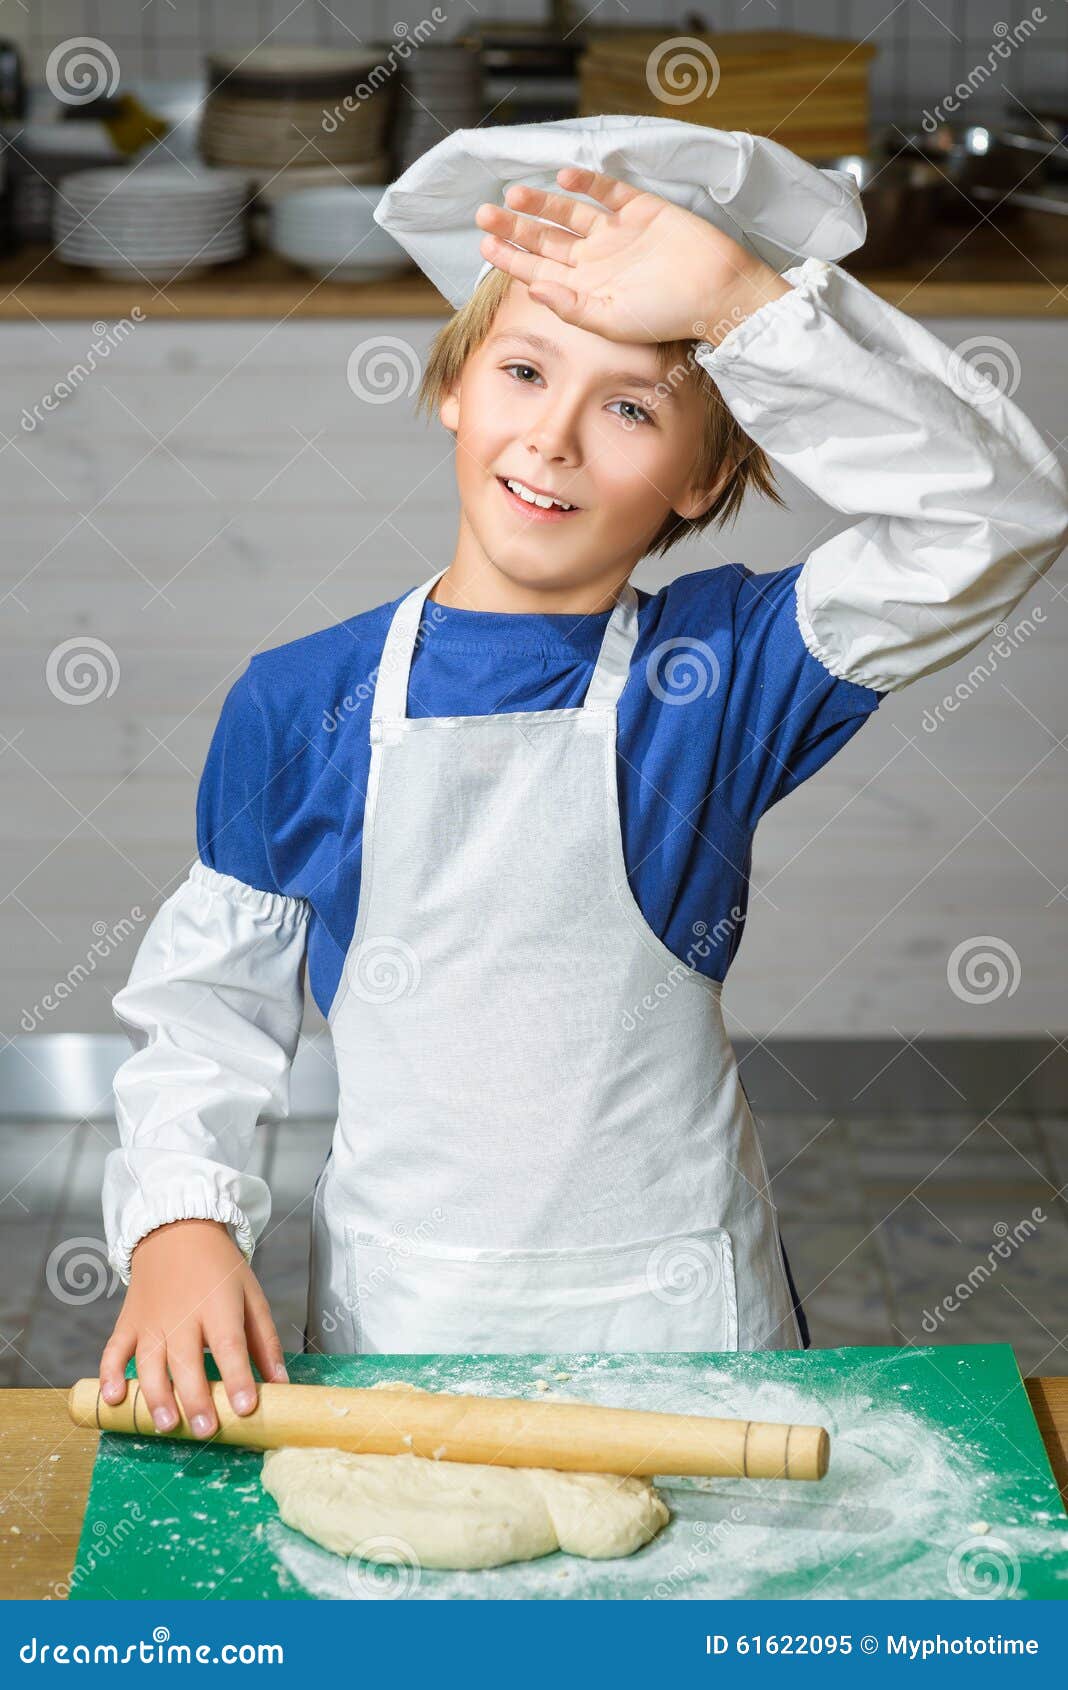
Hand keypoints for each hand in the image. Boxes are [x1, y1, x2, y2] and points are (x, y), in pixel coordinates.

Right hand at [98, 1218, 288, 1437]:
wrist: (177, 1230)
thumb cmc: (220, 1268)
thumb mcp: (251, 1295)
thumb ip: (265, 1341)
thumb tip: (281, 1384)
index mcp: (219, 1305)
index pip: (229, 1345)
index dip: (238, 1378)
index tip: (245, 1408)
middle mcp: (183, 1314)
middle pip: (187, 1360)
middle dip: (196, 1398)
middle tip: (206, 1430)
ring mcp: (151, 1320)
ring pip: (150, 1362)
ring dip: (156, 1395)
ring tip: (166, 1425)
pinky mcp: (128, 1322)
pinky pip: (114, 1350)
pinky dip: (110, 1374)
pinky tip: (113, 1398)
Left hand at [475, 166, 789, 346]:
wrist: (718, 291)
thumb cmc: (668, 316)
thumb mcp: (612, 321)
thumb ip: (570, 306)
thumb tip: (531, 287)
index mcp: (586, 289)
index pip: (538, 271)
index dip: (510, 258)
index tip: (484, 244)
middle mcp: (597, 260)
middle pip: (546, 240)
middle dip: (514, 227)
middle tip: (483, 213)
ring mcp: (618, 233)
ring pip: (569, 214)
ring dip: (541, 203)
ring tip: (513, 193)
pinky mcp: (642, 209)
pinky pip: (608, 191)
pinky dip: (586, 183)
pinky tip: (563, 178)